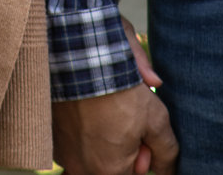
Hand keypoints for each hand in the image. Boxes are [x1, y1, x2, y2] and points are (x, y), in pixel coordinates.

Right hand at [53, 17, 178, 174]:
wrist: (80, 60)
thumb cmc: (119, 91)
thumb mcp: (156, 119)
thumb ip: (167, 150)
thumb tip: (170, 170)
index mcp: (109, 171)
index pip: (134, 174)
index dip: (141, 153)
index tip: (140, 131)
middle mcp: (82, 168)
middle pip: (110, 167)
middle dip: (121, 147)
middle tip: (123, 118)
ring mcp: (64, 154)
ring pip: (90, 156)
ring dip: (100, 140)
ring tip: (105, 111)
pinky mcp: (52, 137)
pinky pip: (71, 145)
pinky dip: (81, 132)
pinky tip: (87, 109)